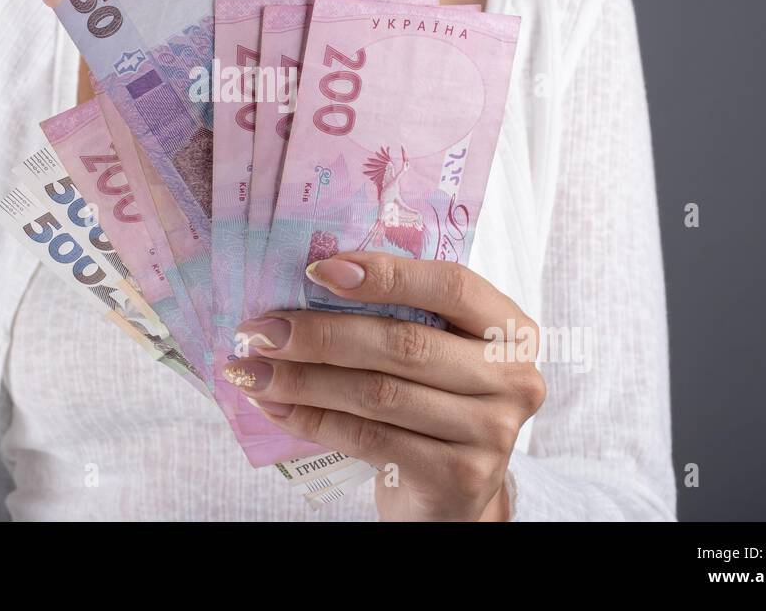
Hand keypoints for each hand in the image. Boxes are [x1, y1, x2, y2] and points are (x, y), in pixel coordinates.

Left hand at [229, 252, 544, 520]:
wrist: (452, 495)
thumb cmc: (432, 404)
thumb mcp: (434, 352)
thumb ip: (396, 316)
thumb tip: (307, 284)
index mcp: (509, 328)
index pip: (451, 284)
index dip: (385, 274)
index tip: (317, 270)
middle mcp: (513, 377)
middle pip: (404, 342)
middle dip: (321, 333)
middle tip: (260, 330)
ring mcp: (491, 431)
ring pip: (379, 393)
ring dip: (303, 379)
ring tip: (252, 370)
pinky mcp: (458, 476)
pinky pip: (368, 437)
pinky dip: (313, 419)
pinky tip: (275, 406)